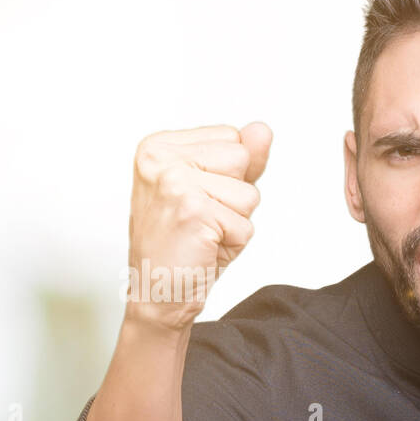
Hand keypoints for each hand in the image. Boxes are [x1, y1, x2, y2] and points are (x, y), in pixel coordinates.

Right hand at [125, 122, 271, 329]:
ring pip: (249, 194)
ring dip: (235, 222)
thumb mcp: (214, 192)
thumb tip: (263, 129)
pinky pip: (246, 225)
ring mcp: (174, 182)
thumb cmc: (183, 243)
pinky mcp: (193, 211)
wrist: (156, 291)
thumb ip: (241, 159)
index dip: (229, 177)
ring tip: (203, 234)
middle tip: (202, 220)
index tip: (197, 200)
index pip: (232, 138)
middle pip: (243, 159)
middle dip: (235, 197)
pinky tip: (203, 248)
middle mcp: (161, 157)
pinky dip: (233, 244)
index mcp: (159, 145)